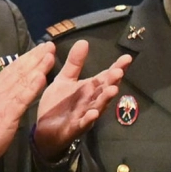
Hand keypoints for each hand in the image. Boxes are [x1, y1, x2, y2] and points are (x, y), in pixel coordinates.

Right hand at [0, 42, 56, 171]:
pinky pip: (22, 97)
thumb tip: (13, 82)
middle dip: (35, 56)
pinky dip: (32, 86)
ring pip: (22, 80)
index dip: (28, 57)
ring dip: (37, 66)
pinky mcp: (8, 113)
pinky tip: (42, 77)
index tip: (40, 48)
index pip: (13, 68)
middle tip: (49, 45)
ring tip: (50, 55)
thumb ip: (2, 92)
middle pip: (19, 69)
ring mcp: (2, 100)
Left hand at [32, 42, 131, 156]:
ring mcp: (85, 115)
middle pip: (104, 91)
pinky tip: (94, 113)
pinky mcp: (75, 128)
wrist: (43, 130)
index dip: (116, 68)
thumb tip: (83, 41)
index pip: (105, 77)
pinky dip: (89, 119)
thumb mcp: (64, 80)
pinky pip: (83, 124)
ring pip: (98, 106)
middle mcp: (91, 101)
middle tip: (119, 72)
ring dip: (105, 99)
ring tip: (113, 90)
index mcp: (89, 89)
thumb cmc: (57, 105)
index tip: (127, 58)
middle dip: (112, 82)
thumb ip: (74, 63)